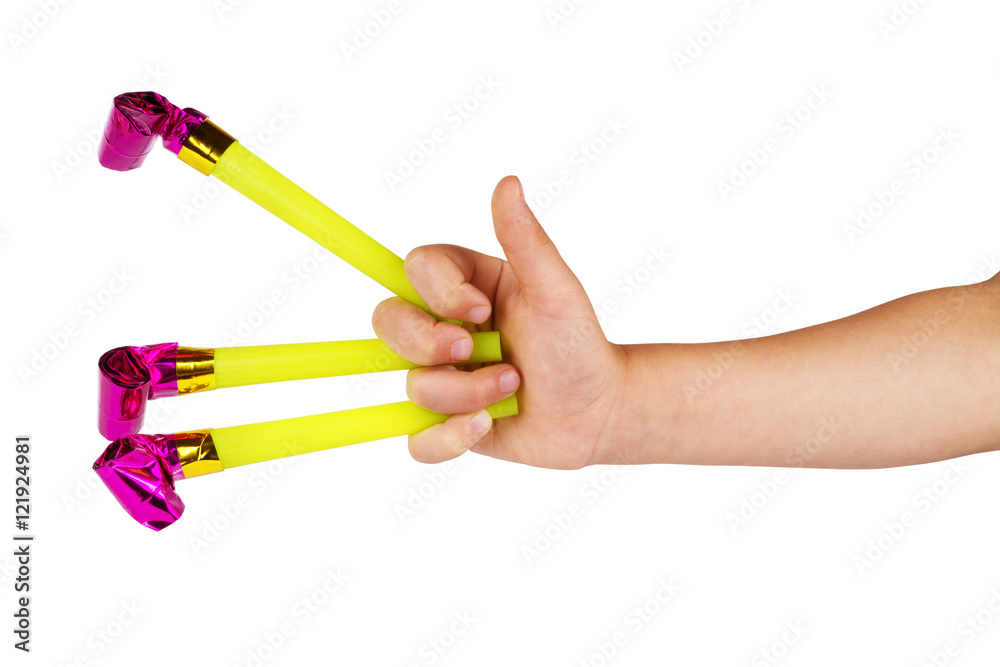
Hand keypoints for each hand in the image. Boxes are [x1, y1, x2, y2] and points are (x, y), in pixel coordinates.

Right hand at [372, 176, 626, 468]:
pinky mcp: (444, 422)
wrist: (597, 413)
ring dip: (465, 393)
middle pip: (388, 323)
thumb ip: (526, 240)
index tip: (480, 310)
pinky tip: (486, 426)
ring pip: (412, 385)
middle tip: (477, 350)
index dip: (437, 293)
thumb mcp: (556, 291)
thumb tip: (508, 183)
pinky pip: (415, 439)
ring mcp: (441, 376)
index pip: (414, 270)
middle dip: (431, 345)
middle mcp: (444, 327)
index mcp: (465, 286)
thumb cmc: (579, 346)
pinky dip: (447, 438)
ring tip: (510, 388)